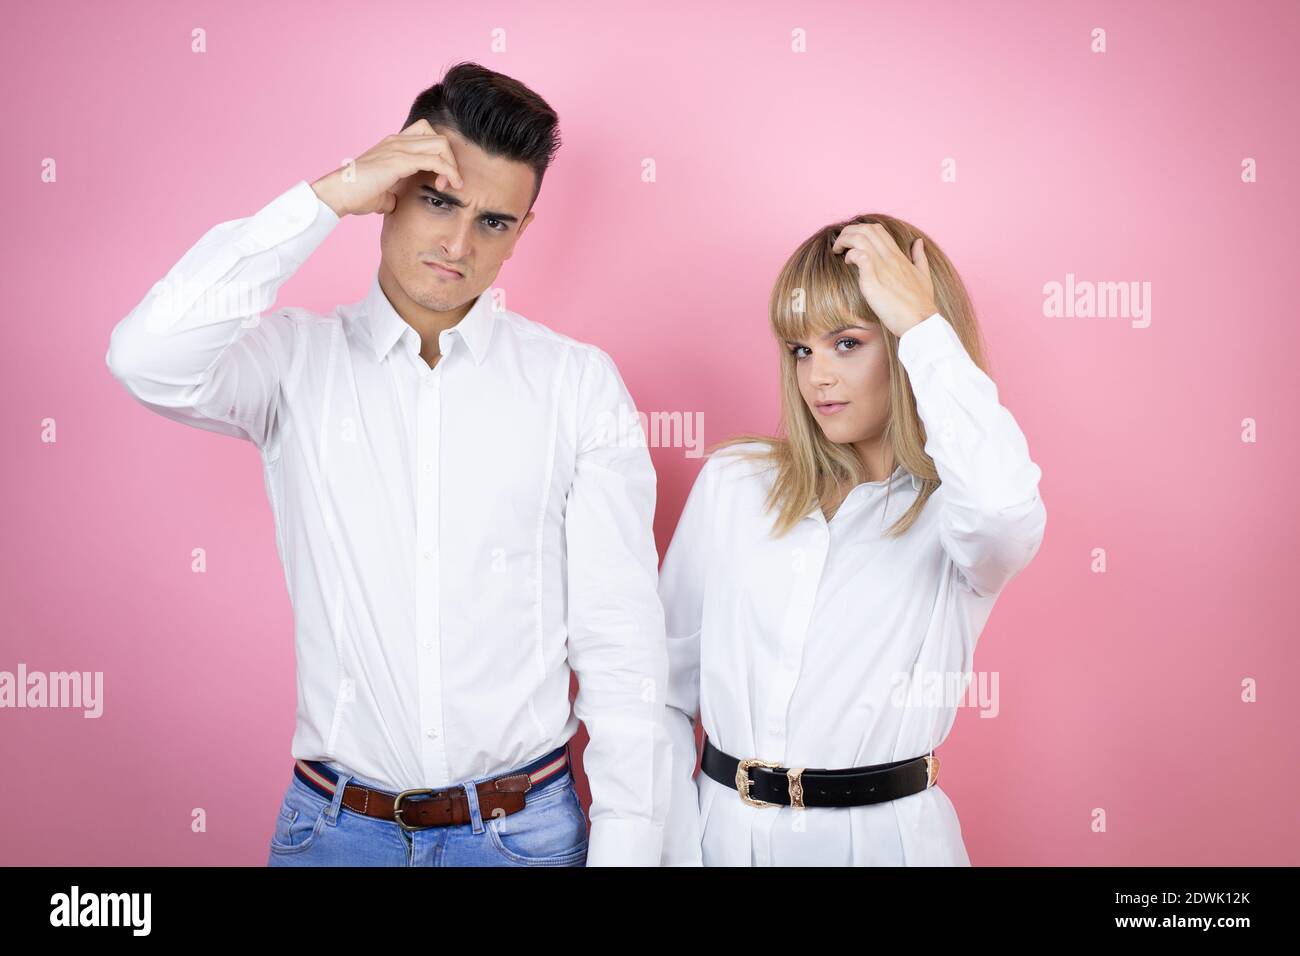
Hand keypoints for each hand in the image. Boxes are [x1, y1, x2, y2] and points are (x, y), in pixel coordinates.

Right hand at [310, 119, 464, 217]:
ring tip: (450, 185)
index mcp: (393, 145)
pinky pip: (435, 160)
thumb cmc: (355, 195)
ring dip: (452, 165)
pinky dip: (449, 172)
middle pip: (438, 136)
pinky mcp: (400, 161)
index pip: (427, 136)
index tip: (440, 181)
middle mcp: (397, 141)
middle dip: (450, 159)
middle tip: (448, 183)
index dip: (440, 156)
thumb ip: (392, 193)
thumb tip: (395, 202)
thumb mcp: (381, 193)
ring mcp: (398, 148)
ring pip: (441, 144)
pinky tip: (450, 186)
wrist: (338, 194)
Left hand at [831, 223, 938, 336]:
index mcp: (899, 255)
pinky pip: (859, 256)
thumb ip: (920, 257)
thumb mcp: (924, 275)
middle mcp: (890, 256)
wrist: (920, 321)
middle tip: (840, 244)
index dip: (861, 230)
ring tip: (838, 251)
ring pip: (860, 238)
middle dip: (848, 232)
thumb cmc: (921, 303)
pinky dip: (850, 255)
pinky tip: (847, 263)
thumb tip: (918, 242)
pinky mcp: (873, 279)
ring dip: (845, 240)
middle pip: (866, 229)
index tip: (852, 242)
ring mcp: (882, 266)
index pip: (878, 230)